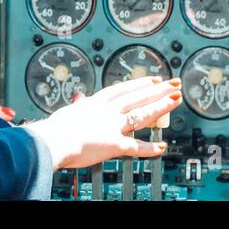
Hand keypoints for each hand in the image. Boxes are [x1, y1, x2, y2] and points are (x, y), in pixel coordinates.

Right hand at [27, 76, 181, 169]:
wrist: (52, 140)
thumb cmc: (55, 129)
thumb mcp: (69, 111)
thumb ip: (79, 105)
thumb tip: (80, 98)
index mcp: (96, 103)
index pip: (123, 89)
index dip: (140, 84)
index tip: (153, 79)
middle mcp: (107, 112)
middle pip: (138, 97)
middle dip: (158, 90)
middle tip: (174, 83)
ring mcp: (112, 127)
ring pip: (141, 115)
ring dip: (160, 108)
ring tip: (176, 101)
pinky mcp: (113, 145)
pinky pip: (135, 147)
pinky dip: (149, 148)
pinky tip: (162, 147)